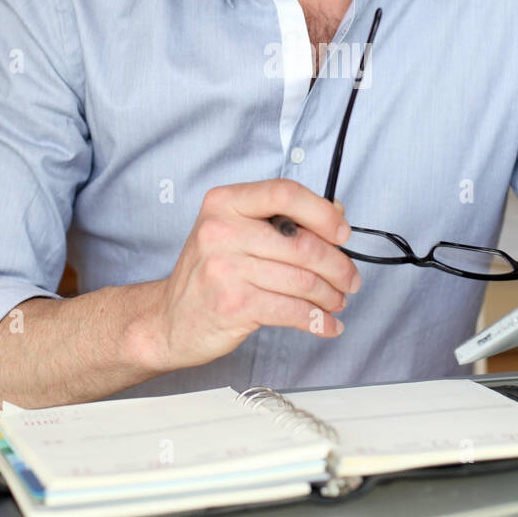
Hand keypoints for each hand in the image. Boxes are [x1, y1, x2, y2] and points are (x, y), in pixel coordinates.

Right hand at [148, 180, 361, 370]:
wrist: (168, 319)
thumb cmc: (208, 273)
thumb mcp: (235, 233)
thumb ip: (282, 219)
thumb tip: (336, 212)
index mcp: (224, 203)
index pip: (284, 193)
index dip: (322, 212)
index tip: (342, 232)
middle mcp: (221, 230)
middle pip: (302, 243)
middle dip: (337, 265)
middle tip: (349, 279)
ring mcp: (225, 268)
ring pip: (302, 280)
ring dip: (330, 295)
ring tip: (337, 301)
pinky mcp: (233, 304)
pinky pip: (292, 310)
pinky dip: (318, 320)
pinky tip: (326, 323)